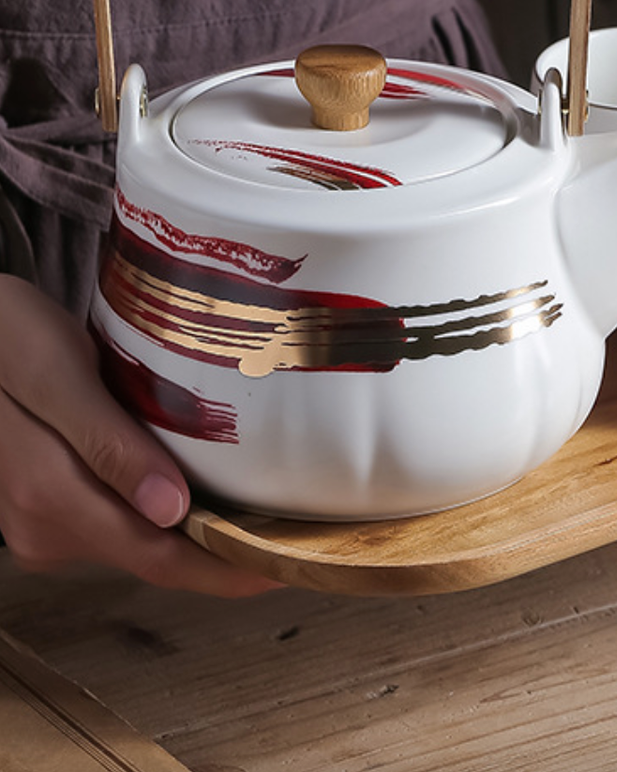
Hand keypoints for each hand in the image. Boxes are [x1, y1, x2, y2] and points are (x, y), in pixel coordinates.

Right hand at [0, 275, 280, 595]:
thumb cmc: (7, 337)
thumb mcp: (56, 377)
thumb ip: (108, 443)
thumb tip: (171, 511)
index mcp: (48, 498)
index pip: (156, 558)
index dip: (224, 571)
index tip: (284, 569)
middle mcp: (45, 526)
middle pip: (155, 556)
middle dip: (225, 557)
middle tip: (297, 542)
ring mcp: (47, 519)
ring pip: (143, 539)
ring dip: (202, 535)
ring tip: (271, 517)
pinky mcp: (55, 502)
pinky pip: (126, 519)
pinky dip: (175, 513)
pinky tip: (218, 494)